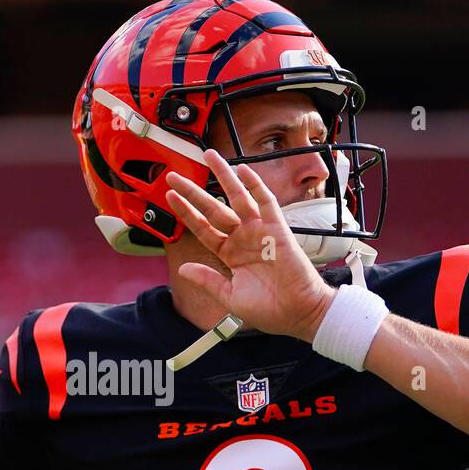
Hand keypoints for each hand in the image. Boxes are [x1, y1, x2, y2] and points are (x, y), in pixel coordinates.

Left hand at [165, 149, 333, 341]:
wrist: (298, 312)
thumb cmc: (268, 309)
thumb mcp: (229, 296)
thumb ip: (207, 280)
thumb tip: (183, 269)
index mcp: (230, 254)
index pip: (203, 228)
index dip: (186, 213)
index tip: (170, 198)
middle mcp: (242, 239)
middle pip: (213, 209)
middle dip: (194, 192)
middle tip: (175, 176)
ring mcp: (259, 231)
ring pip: (237, 198)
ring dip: (224, 176)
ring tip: (208, 157)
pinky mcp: (277, 229)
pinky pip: (265, 202)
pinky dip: (255, 185)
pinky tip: (242, 170)